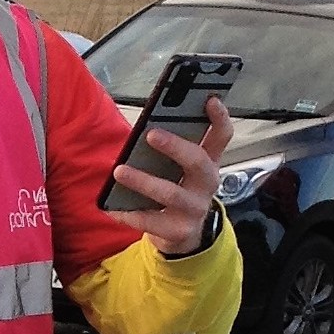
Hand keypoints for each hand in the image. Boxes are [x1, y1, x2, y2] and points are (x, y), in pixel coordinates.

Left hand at [113, 95, 234, 255]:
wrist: (182, 235)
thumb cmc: (177, 190)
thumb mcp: (180, 169)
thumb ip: (171, 149)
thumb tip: (145, 129)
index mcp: (208, 162)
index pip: (221, 136)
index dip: (219, 118)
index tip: (209, 99)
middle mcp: (206, 184)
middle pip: (197, 162)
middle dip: (175, 146)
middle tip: (150, 134)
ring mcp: (195, 209)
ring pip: (171, 193)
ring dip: (144, 181)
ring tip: (119, 171)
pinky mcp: (179, 231)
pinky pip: (152, 221)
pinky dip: (130, 214)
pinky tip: (112, 208)